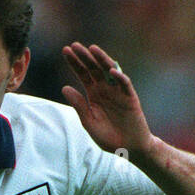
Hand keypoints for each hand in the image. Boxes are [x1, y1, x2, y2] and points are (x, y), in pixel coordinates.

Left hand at [61, 43, 153, 158]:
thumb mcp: (89, 122)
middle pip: (94, 69)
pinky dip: (119, 77)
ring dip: (102, 59)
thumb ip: (79, 105)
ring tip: (92, 49)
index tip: (65, 50)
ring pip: (109, 71)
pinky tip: (111, 71)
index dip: (75, 63)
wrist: (128, 148)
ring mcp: (118, 92)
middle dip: (85, 57)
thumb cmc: (109, 137)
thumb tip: (64, 88)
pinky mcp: (130, 98)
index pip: (83, 74)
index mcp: (94, 94)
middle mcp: (106, 89)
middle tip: (74, 45)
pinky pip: (125, 85)